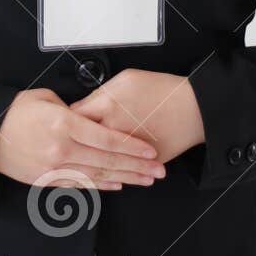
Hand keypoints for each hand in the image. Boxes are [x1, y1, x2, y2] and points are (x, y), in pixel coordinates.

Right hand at [0, 87, 166, 190]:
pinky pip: (79, 184)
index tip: (151, 150)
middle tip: (158, 170)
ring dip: (124, 179)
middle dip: (137, 166)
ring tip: (145, 180)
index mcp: (64, 124)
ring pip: (97, 175)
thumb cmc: (13, 112)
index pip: (107, 137)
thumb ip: (72, 109)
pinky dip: (100, 186)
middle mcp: (62, 149)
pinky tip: (116, 185)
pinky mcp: (46, 180)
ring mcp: (54, 167)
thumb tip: (90, 116)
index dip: (132, 145)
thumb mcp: (45, 98)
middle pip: (108, 159)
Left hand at [70, 69, 204, 164]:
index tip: (62, 124)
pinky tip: (101, 176)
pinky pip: (121, 172)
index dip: (64, 121)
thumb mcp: (125, 79)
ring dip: (86, 165)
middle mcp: (115, 131)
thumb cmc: (162, 90)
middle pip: (81, 143)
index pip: (72, 118)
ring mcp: (129, 151)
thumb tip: (83, 106)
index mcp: (107, 107)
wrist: (193, 107)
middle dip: (71, 146)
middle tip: (65, 145)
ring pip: (99, 163)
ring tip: (76, 165)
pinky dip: (111, 174)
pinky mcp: (141, 164)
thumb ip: (99, 94)